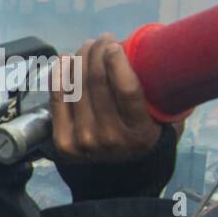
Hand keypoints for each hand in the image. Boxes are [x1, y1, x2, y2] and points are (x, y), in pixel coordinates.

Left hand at [49, 35, 176, 200]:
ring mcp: (82, 142)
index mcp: (139, 131)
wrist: (117, 176)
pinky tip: (64, 60)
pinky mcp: (62, 142)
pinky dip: (59, 75)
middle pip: (97, 83)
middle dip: (96, 53)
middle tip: (100, 40)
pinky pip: (57, 100)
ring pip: (75, 88)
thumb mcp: (160, 120)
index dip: (117, 61)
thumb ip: (157, 95)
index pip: (126, 89)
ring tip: (85, 47)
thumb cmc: (141, 135)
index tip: (114, 44)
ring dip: (79, 60)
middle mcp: (109, 138)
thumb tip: (148, 53)